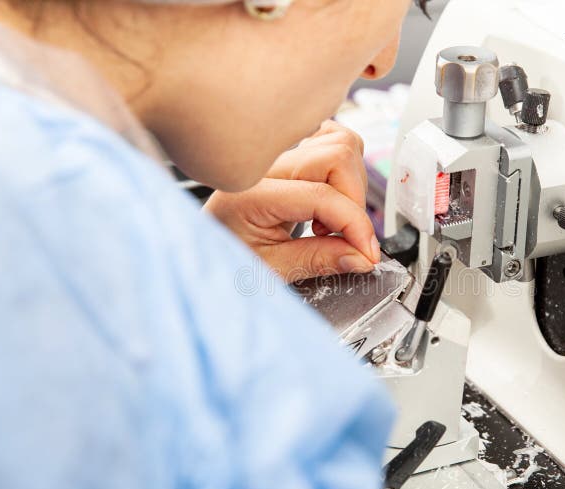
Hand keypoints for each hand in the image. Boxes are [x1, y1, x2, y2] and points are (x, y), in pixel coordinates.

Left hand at [205, 122, 380, 281]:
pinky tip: (329, 200)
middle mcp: (267, 166)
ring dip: (351, 185)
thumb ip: (317, 260)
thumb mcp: (270, 271)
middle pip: (337, 155)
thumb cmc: (225, 259)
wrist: (197, 250)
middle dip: (355, 201)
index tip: (367, 255)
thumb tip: (361, 257)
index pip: (324, 195)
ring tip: (330, 221)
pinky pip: (331, 142)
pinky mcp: (289, 156)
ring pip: (340, 143)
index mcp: (254, 194)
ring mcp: (278, 156)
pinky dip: (344, 170)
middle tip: (345, 238)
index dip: (355, 226)